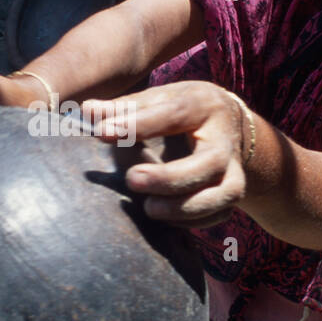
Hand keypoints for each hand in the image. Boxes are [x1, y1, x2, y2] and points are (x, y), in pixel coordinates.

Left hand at [81, 81, 249, 227]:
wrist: (230, 123)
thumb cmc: (183, 110)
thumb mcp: (158, 99)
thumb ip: (123, 108)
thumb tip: (87, 111)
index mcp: (203, 105)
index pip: (174, 113)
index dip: (137, 124)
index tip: (102, 133)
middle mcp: (224, 139)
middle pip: (208, 162)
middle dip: (169, 177)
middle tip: (131, 180)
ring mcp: (234, 169)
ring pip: (222, 195)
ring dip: (184, 207)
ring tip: (148, 209)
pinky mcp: (235, 192)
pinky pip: (219, 214)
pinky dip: (192, 221)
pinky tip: (164, 218)